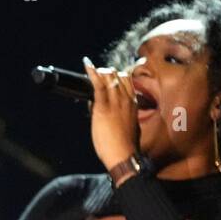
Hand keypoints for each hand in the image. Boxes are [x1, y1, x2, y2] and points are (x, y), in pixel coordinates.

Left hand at [82, 56, 139, 170]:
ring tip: (93, 70)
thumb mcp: (131, 128)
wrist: (124, 155)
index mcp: (133, 104)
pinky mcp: (104, 107)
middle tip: (99, 74)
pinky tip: (86, 64)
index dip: (118, 75)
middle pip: (118, 76)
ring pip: (109, 77)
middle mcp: (126, 99)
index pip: (128, 81)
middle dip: (108, 73)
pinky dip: (92, 72)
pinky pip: (98, 84)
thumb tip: (118, 114)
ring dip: (100, 72)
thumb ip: (126, 117)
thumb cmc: (126, 147)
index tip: (111, 75)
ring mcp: (116, 101)